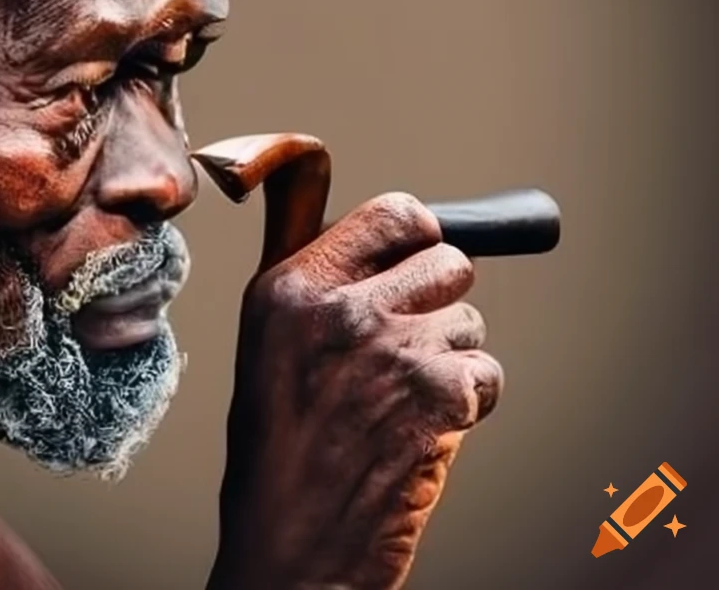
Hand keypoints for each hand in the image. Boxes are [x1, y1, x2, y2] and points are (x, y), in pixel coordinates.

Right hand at [207, 192, 502, 589]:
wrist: (292, 541)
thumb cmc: (278, 446)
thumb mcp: (268, 337)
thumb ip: (314, 273)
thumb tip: (356, 224)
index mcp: (295, 287)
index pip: (392, 213)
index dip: (417, 234)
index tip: (417, 252)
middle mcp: (346, 308)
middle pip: (447, 260)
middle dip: (439, 296)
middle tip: (411, 333)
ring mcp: (397, 350)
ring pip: (468, 320)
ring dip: (450, 353)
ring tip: (405, 392)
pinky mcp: (442, 396)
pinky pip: (485, 373)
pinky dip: (468, 399)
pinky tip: (425, 423)